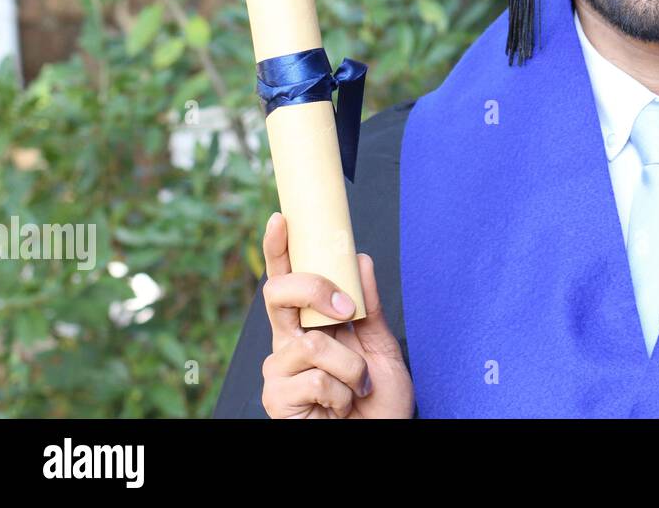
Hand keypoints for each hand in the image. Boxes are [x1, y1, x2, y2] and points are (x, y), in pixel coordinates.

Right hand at [259, 212, 414, 417]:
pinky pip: (316, 377)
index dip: (279, 250)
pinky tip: (340, 408)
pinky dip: (342, 393)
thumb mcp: (382, 346)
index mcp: (310, 326)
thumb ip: (370, 306)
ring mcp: (278, 371)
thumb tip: (359, 259)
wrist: (380, 439)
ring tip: (356, 388)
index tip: (282, 218)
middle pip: (278, 294)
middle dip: (315, 290)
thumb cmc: (377, 401)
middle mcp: (288, 344)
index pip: (289, 281)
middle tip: (347, 313)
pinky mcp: (276, 398)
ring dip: (350, 367)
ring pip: (312, 343)